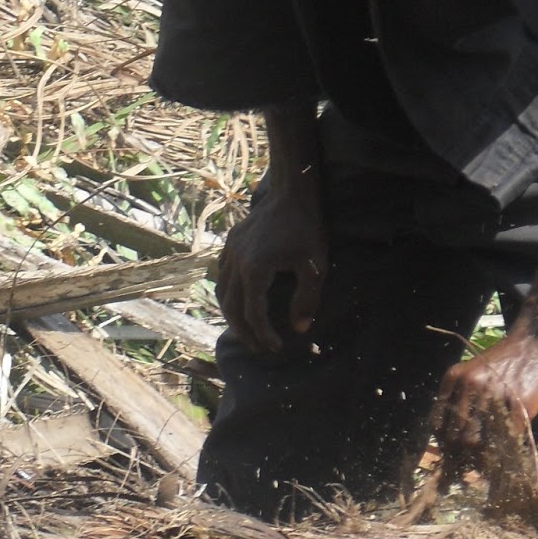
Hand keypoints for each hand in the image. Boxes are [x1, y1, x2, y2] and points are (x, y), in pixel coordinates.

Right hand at [216, 190, 328, 354]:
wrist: (291, 190)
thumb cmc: (307, 227)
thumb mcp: (315, 266)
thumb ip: (306, 300)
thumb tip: (299, 330)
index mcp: (255, 269)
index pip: (254, 313)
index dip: (264, 335)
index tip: (276, 347)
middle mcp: (236, 262)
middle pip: (231, 307)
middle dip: (243, 332)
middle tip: (258, 348)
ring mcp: (230, 251)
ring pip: (222, 292)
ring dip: (232, 314)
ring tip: (247, 330)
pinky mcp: (230, 243)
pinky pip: (222, 275)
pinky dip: (228, 293)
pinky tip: (240, 300)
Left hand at [433, 332, 537, 462]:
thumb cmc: (508, 357)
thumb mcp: (474, 370)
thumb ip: (462, 396)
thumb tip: (453, 434)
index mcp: (455, 378)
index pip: (438, 424)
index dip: (444, 445)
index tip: (452, 457)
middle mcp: (471, 387)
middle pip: (456, 436)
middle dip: (462, 456)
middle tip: (470, 468)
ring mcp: (495, 395)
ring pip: (479, 441)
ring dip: (483, 459)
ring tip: (487, 466)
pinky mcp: (520, 404)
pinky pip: (507, 437)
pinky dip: (506, 450)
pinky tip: (507, 454)